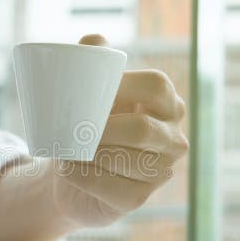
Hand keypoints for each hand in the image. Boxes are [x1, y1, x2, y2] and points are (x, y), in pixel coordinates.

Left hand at [51, 34, 188, 226]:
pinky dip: (82, 176)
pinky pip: (109, 186)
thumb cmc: (88, 125)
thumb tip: (94, 41)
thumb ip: (93, 62)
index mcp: (167, 104)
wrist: (70, 174)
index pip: (156, 87)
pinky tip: (69, 169)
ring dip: (88, 154)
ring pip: (123, 160)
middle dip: (103, 128)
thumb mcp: (90, 93)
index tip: (92, 91)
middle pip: (141, 129)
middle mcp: (172, 139)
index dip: (124, 85)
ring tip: (66, 148)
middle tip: (73, 126)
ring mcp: (160, 172)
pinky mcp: (138, 199)